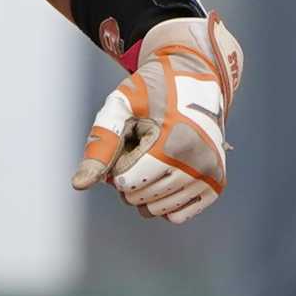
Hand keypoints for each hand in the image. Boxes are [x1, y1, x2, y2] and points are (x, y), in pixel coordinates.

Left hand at [72, 14, 241, 224]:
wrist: (194, 79)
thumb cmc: (151, 91)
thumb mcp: (120, 106)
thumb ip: (100, 144)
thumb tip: (79, 185)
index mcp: (174, 142)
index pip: (128, 183)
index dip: (116, 167)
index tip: (125, 144)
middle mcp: (199, 162)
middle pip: (141, 198)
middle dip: (128, 180)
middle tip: (137, 150)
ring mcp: (211, 175)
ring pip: (158, 211)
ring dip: (144, 192)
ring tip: (151, 159)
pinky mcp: (216, 184)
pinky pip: (178, 216)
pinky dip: (162, 204)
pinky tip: (161, 177)